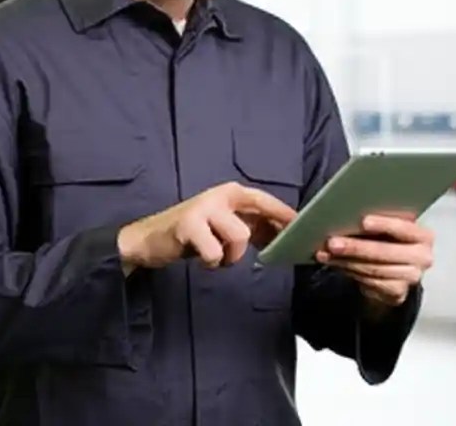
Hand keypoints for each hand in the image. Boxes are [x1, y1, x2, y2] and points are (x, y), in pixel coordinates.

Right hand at [117, 182, 296, 274]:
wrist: (150, 238)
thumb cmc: (194, 233)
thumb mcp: (227, 225)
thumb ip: (254, 226)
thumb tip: (288, 235)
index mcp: (231, 193)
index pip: (265, 200)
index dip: (285, 214)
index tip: (304, 227)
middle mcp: (219, 196)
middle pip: (258, 216)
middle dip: (266, 237)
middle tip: (272, 251)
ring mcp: (203, 209)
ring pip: (239, 237)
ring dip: (231, 255)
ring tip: (217, 255)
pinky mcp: (188, 226)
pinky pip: (215, 253)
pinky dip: (213, 262)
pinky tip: (203, 258)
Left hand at [316, 212, 433, 309]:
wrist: (395, 270)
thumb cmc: (388, 240)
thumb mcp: (386, 227)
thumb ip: (375, 220)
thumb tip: (345, 213)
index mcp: (422, 235)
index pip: (404, 229)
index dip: (384, 224)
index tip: (363, 221)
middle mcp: (422, 257)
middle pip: (385, 252)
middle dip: (355, 247)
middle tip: (331, 242)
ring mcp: (412, 277)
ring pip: (373, 269)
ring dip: (345, 261)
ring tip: (325, 253)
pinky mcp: (398, 292)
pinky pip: (370, 282)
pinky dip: (348, 271)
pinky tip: (334, 263)